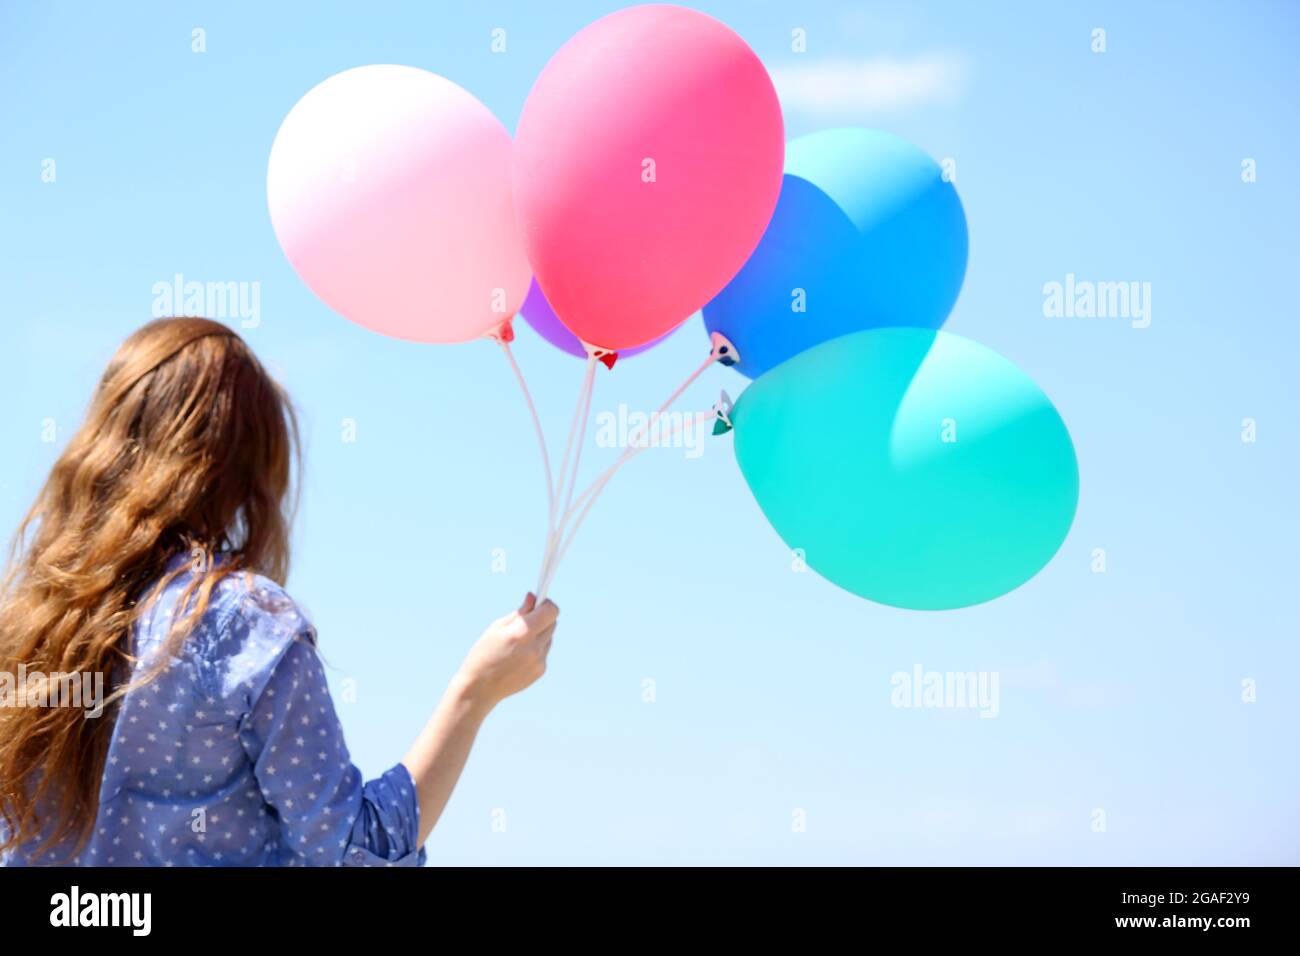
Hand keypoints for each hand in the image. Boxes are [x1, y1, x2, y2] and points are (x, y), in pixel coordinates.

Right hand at [455, 593, 558, 708]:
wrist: (480, 688)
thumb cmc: (483, 654)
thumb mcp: (497, 628)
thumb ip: (519, 612)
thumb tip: (533, 597)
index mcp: (521, 632)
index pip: (551, 611)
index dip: (547, 604)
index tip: (539, 602)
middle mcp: (534, 647)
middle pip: (552, 623)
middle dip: (543, 617)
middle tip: (528, 618)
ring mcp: (539, 661)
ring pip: (549, 637)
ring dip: (540, 633)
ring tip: (519, 640)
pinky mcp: (540, 671)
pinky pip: (544, 651)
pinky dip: (537, 648)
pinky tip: (519, 654)